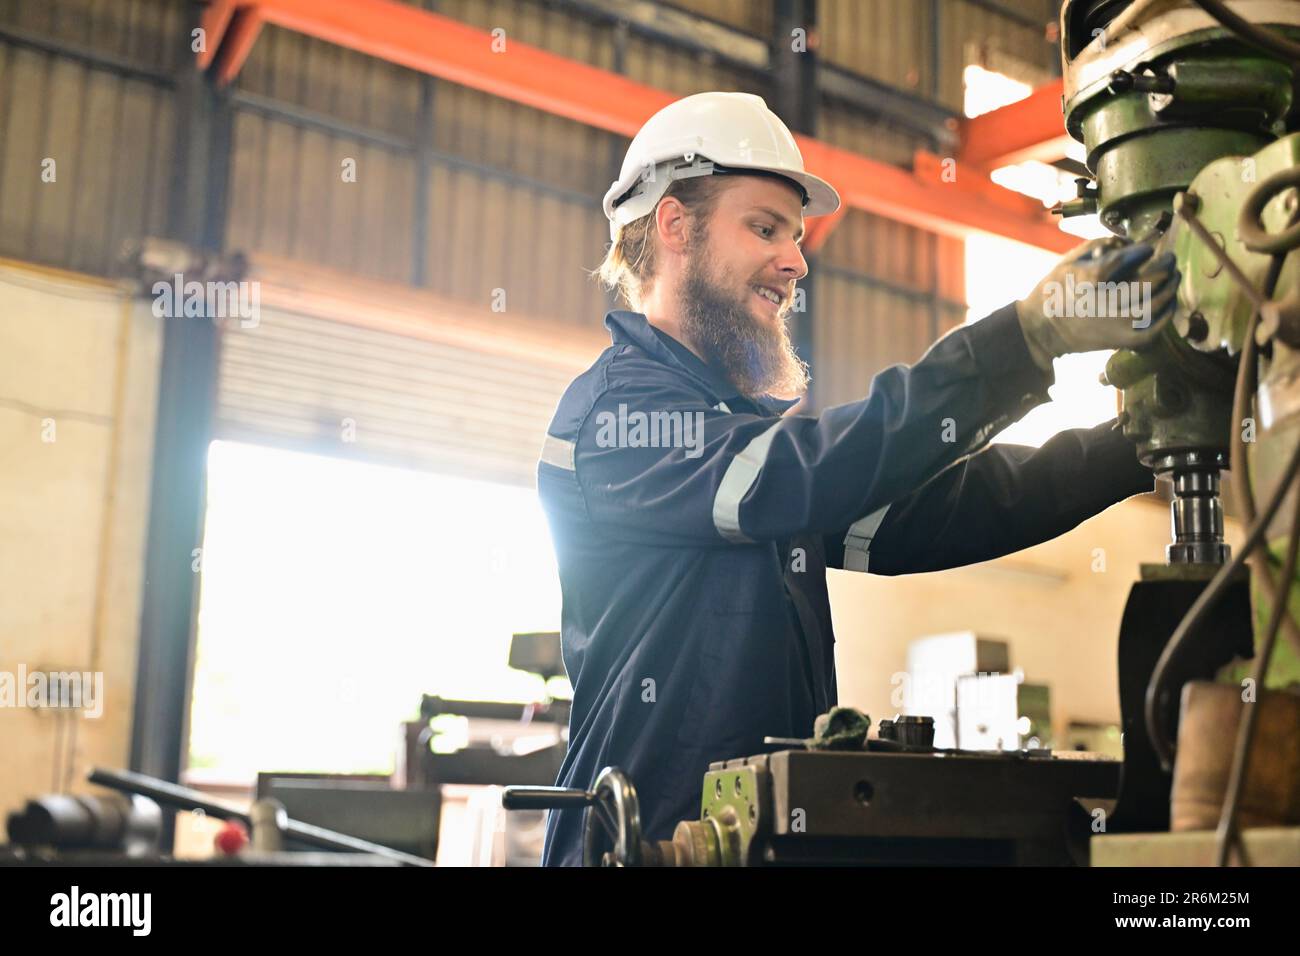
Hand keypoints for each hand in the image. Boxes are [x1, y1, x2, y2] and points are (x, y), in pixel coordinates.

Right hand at [1015, 236, 1178, 370]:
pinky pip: (1153, 328)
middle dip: (1165, 267)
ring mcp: (1116, 324)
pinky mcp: (1121, 340)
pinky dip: (1166, 314)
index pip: (1126, 260)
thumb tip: (1126, 241)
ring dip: (1170, 288)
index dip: (1141, 252)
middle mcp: (1106, 303)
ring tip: (1174, 276)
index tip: (1148, 249)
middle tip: (1171, 258)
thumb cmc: (1055, 292)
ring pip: (1155, 304)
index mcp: (1090, 281)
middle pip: (1148, 282)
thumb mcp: (1067, 262)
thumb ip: (1095, 246)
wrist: (1043, 330)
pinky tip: (1170, 302)